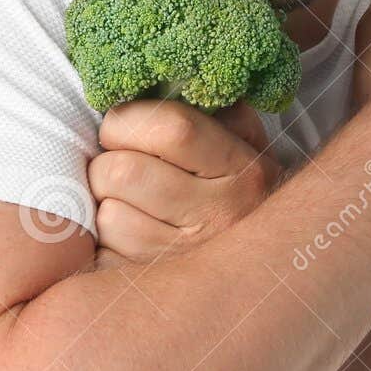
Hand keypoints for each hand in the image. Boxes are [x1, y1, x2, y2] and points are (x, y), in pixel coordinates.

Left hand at [88, 98, 283, 263]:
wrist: (268, 262)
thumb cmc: (237, 183)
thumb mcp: (241, 137)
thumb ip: (207, 105)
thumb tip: (151, 79)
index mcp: (242, 168)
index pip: (171, 128)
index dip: (128, 121)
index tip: (120, 126)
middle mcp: (221, 215)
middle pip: (124, 172)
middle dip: (107, 163)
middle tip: (117, 163)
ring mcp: (189, 259)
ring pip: (108, 217)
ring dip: (103, 204)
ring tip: (125, 201)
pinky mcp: (157, 292)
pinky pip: (102, 258)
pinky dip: (103, 244)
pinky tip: (126, 236)